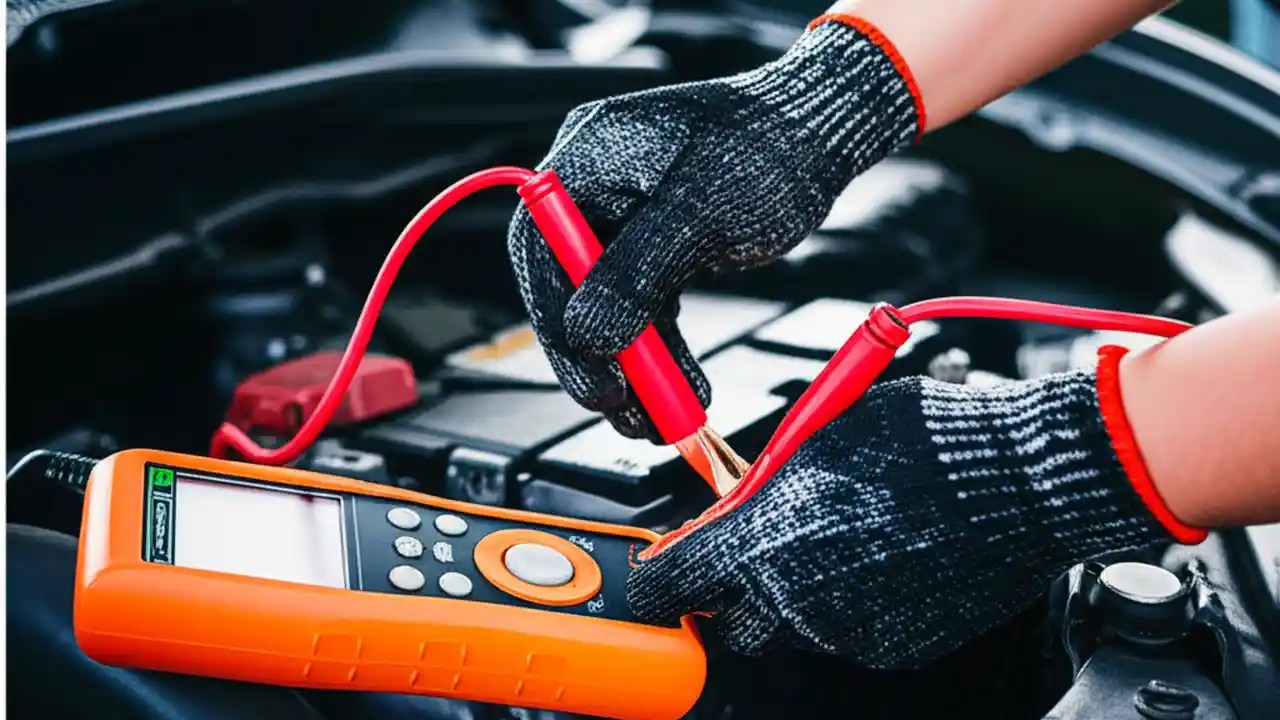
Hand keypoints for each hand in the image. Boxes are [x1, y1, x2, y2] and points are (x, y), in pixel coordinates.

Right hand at [507, 17, 920, 440]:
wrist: (822, 129)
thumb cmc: (768, 147)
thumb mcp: (700, 215)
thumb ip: (636, 275)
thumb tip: (587, 337)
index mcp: (585, 161)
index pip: (543, 253)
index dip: (558, 326)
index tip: (595, 383)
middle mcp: (592, 189)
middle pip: (567, 289)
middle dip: (598, 360)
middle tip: (628, 415)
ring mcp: (622, 216)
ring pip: (608, 307)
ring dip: (635, 368)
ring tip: (665, 420)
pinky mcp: (654, 240)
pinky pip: (643, 304)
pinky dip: (660, 349)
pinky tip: (682, 389)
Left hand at [627, 361, 1173, 668]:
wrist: (1020, 483)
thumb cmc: (924, 439)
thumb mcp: (820, 434)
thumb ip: (768, 480)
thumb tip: (741, 497)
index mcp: (761, 537)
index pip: (669, 583)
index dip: (661, 577)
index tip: (664, 570)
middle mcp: (795, 597)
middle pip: (730, 620)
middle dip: (734, 592)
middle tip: (759, 551)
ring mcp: (846, 631)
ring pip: (793, 628)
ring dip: (799, 595)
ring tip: (845, 540)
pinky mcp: (895, 647)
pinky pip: (852, 634)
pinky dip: (855, 607)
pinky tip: (888, 561)